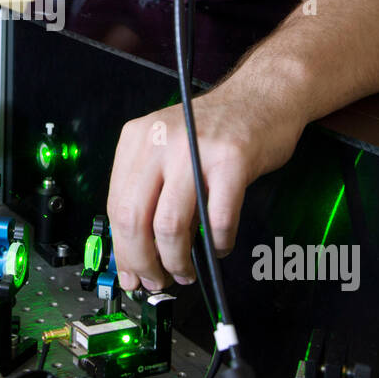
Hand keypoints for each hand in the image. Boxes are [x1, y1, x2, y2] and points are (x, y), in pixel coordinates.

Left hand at [105, 81, 305, 292]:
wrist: (262, 96)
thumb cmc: (216, 131)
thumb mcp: (168, 150)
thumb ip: (149, 194)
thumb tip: (135, 257)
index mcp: (136, 139)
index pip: (116, 206)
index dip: (123, 250)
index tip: (131, 274)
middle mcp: (160, 141)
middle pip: (134, 219)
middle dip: (143, 262)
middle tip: (157, 281)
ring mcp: (196, 150)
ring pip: (170, 226)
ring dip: (177, 261)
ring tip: (186, 271)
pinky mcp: (232, 160)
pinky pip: (218, 220)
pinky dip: (217, 244)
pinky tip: (218, 246)